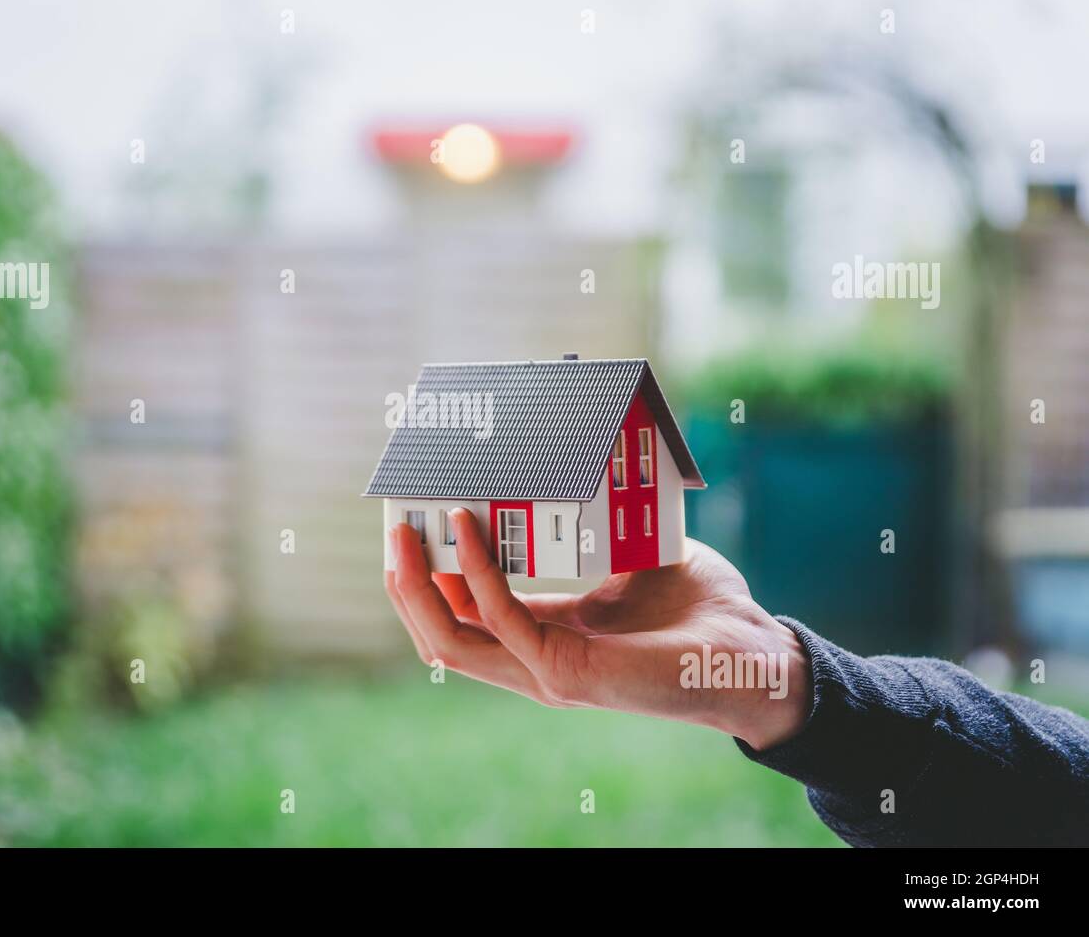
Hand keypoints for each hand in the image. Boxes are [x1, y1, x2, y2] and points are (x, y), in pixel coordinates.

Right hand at [384, 508, 810, 750]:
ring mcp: (543, 672)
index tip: (412, 522)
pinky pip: (500, 616)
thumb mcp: (630, 559)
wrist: (752, 652)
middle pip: (437, 631)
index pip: (462, 615)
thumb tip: (568, 472)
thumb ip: (592, 533)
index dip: (427, 576)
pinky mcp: (563, 671)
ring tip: (405, 530)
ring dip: (417, 583)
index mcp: (543, 635)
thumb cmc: (700, 608)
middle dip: (404, 581)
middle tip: (392, 526)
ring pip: (448, 637)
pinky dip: (474, 569)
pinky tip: (466, 523)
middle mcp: (533, 659)